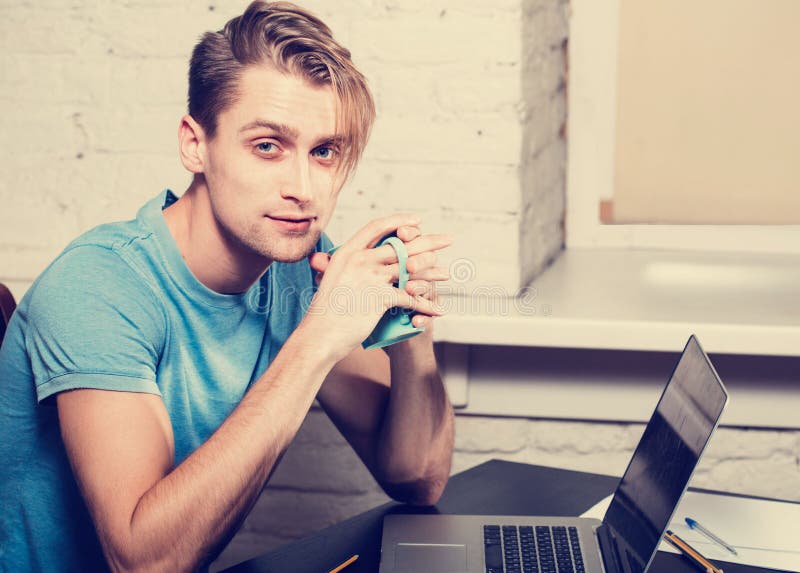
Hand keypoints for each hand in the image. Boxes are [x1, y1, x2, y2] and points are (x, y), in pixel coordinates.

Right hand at [305, 215, 451, 359]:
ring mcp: (370, 276)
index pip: (377, 226)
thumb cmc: (325, 311)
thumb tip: (333, 257)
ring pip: (410, 267)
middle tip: (447, 240)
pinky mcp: (379, 297)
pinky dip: (425, 305)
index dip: (399, 221)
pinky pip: (410, 297)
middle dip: (428, 241)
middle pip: (401, 244)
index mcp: (347, 252)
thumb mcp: (330, 279)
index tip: (417, 220)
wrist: (319, 335)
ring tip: (446, 273)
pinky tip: (437, 309)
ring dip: (432, 271)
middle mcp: (359, 259)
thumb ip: (339, 265)